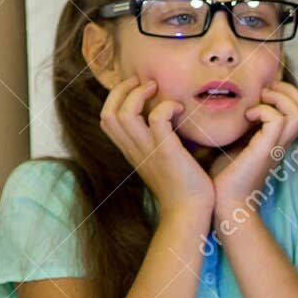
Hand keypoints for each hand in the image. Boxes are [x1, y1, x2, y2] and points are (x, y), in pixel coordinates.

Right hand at [98, 76, 215, 220]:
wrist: (191, 213)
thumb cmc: (185, 188)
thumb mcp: (164, 161)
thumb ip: (159, 142)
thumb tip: (170, 120)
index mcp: (131, 151)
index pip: (106, 119)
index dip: (116, 98)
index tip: (138, 89)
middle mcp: (134, 150)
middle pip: (107, 114)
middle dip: (122, 90)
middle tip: (146, 83)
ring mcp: (148, 151)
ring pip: (123, 114)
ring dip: (138, 94)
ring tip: (157, 90)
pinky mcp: (166, 152)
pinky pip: (156, 119)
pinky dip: (166, 106)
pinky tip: (179, 108)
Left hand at [209, 81, 297, 229]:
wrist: (224, 203)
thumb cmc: (224, 178)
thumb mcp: (234, 145)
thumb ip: (240, 127)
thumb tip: (230, 106)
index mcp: (277, 141)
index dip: (287, 95)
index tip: (261, 95)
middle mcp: (282, 143)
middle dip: (287, 91)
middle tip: (263, 93)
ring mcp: (276, 146)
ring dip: (280, 98)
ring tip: (259, 102)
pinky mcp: (266, 150)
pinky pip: (278, 120)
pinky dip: (264, 110)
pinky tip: (247, 116)